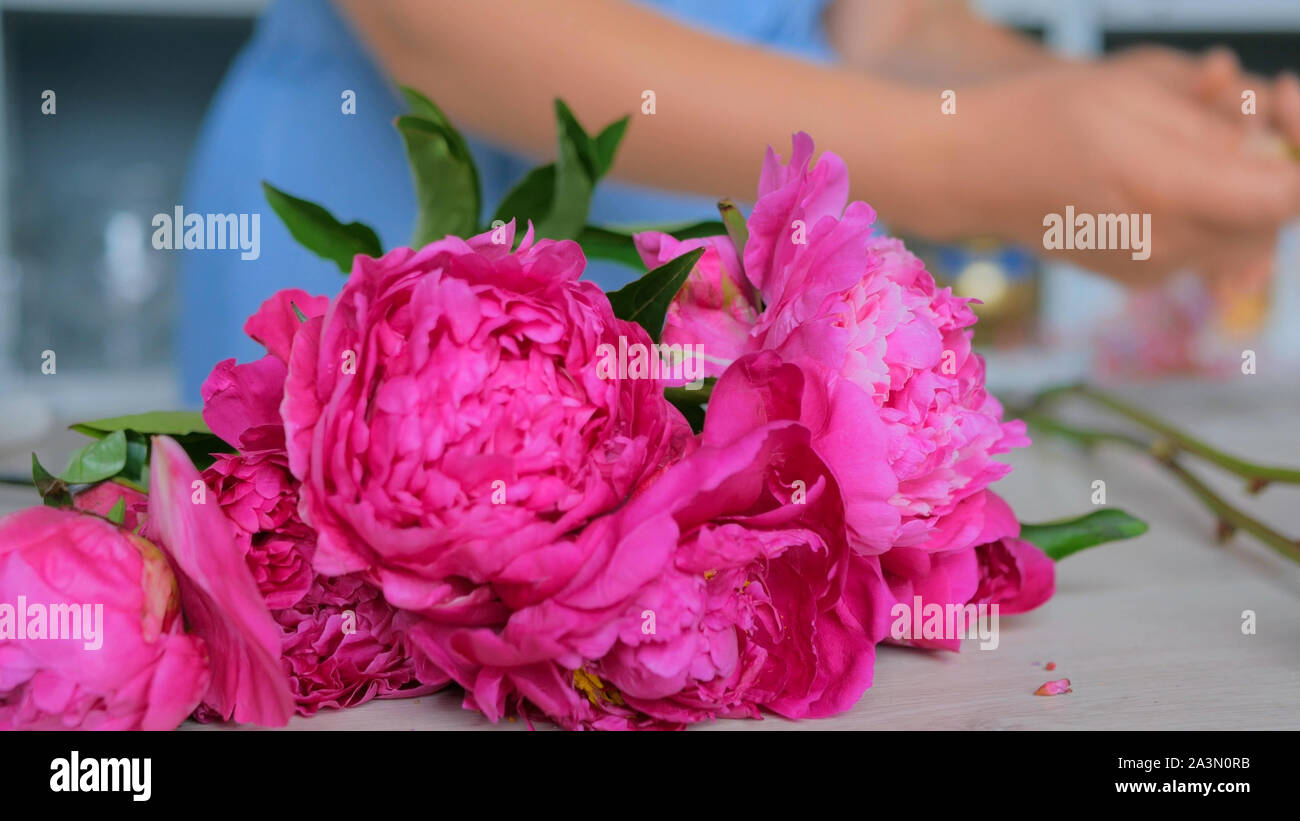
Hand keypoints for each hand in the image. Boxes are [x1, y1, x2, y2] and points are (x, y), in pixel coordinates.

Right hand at [945, 60, 1299, 284]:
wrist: (970, 172)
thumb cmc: (1043, 118)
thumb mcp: (1135, 93)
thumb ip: (1215, 125)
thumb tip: (1271, 143)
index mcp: (1166, 193)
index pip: (1290, 197)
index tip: (1284, 101)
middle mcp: (1165, 247)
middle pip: (1274, 220)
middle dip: (1275, 165)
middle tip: (1244, 111)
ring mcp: (1151, 271)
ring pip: (1245, 237)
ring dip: (1243, 190)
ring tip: (1197, 140)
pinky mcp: (1139, 278)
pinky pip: (1206, 248)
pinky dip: (1209, 212)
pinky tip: (1167, 176)